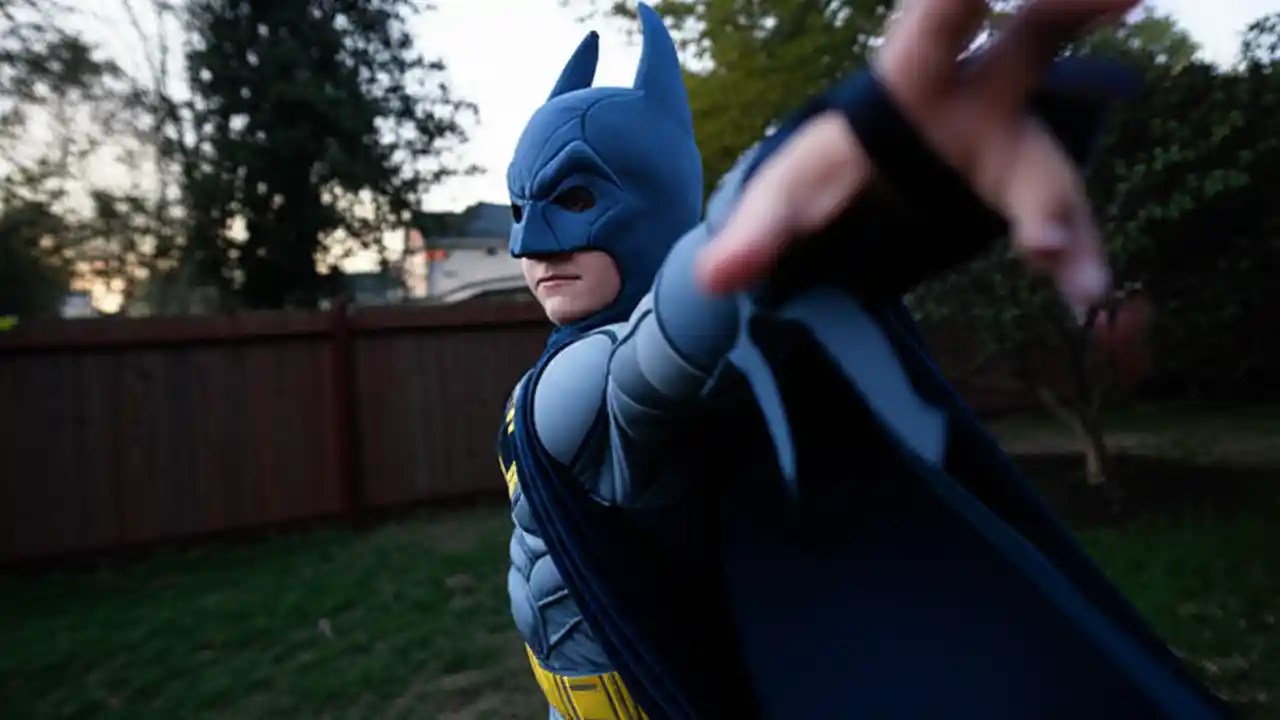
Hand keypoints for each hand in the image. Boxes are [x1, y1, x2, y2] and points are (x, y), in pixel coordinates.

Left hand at [695, 0, 1137, 319]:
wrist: (875, 181)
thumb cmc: (833, 164)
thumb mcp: (791, 189)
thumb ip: (757, 230)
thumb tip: (711, 277)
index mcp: (912, 70)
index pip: (941, 12)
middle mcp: (978, 89)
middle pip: (1035, 35)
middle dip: (1074, 5)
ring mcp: (1016, 138)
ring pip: (1053, 156)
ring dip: (1065, 210)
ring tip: (1078, 278)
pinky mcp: (1035, 190)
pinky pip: (1068, 220)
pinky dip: (1079, 257)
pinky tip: (1091, 299)